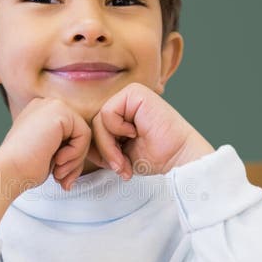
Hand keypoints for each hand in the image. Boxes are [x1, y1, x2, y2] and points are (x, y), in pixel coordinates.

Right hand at [0, 97, 92, 192]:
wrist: (8, 171)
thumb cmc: (24, 169)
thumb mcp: (51, 154)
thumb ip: (67, 147)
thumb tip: (84, 152)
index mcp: (42, 113)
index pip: (72, 134)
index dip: (71, 159)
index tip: (60, 177)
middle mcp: (47, 105)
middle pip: (80, 132)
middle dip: (75, 160)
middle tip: (61, 179)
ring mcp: (52, 105)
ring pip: (84, 134)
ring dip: (75, 160)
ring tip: (58, 172)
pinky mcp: (59, 111)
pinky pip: (84, 134)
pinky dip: (75, 154)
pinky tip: (57, 160)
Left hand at [89, 82, 214, 178]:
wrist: (178, 158)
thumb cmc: (155, 157)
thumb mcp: (120, 154)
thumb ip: (102, 146)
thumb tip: (82, 145)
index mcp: (123, 114)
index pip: (96, 130)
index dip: (102, 152)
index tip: (119, 167)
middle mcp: (125, 103)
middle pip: (95, 125)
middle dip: (105, 151)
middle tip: (120, 167)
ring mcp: (130, 96)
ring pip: (98, 121)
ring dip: (109, 146)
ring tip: (125, 160)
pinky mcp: (135, 93)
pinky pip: (108, 113)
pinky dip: (117, 130)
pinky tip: (135, 133)